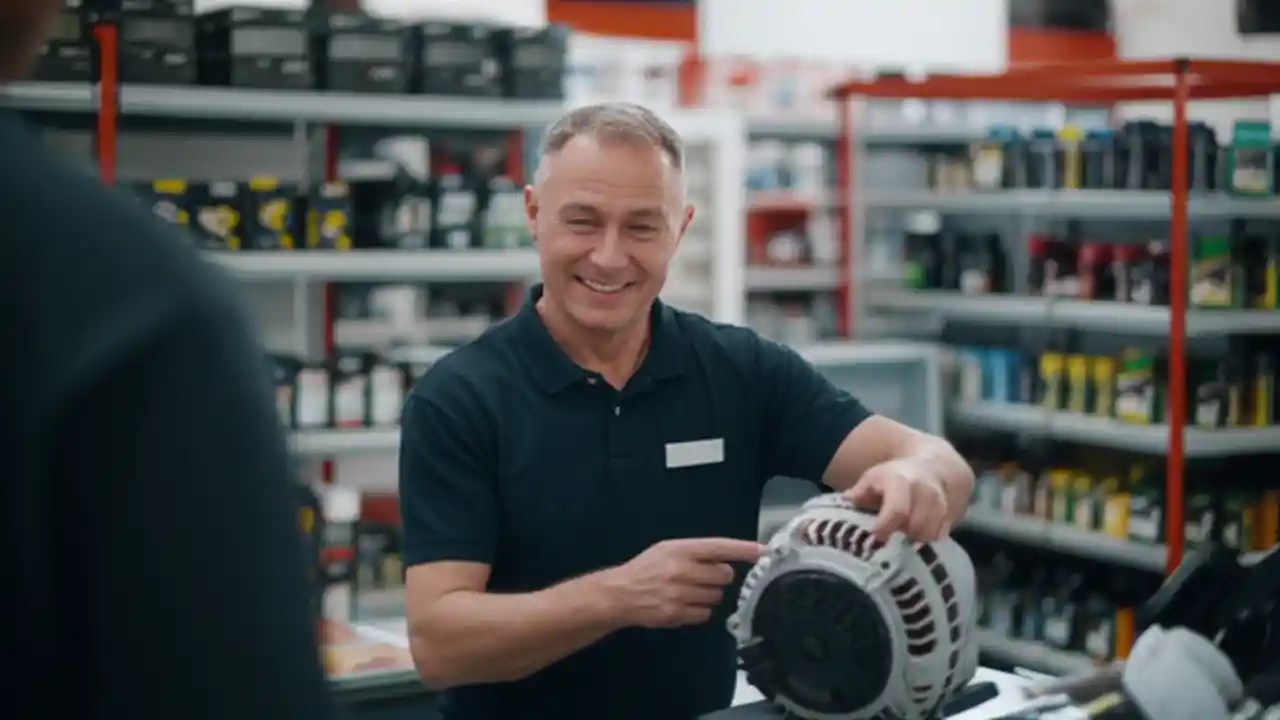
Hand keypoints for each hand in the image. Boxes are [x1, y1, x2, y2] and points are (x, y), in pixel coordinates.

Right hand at [598, 538, 764, 628]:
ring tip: (690, 591)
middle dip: (720, 577)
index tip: (764, 551)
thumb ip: (695, 553)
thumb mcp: (667, 550)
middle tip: (704, 578)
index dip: (744, 550)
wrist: (620, 593)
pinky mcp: (677, 614)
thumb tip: (726, 559)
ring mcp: (680, 594)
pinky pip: (705, 614)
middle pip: (724, 575)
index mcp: (681, 549)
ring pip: (716, 596)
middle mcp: (682, 570)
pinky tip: (685, 604)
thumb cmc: (646, 568)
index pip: (720, 547)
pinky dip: (700, 611)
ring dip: (709, 595)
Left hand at [844, 458, 950, 542]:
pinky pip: (940, 535)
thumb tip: (848, 498)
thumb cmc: (894, 477)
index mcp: (902, 481)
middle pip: (916, 526)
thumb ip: (860, 491)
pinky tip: (917, 530)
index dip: (886, 526)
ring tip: (904, 530)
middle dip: (902, 534)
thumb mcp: (873, 478)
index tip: (876, 535)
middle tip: (891, 531)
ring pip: (930, 533)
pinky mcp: (952, 514)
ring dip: (915, 537)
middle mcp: (926, 491)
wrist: (932, 465)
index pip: (898, 510)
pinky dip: (927, 537)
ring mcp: (942, 502)